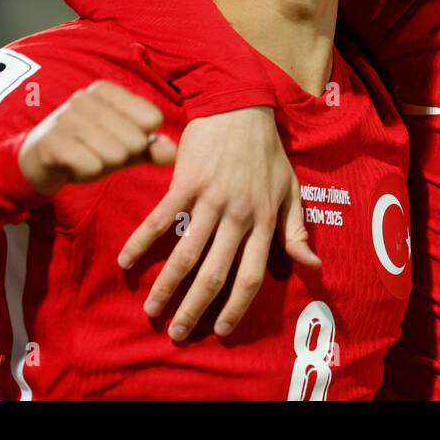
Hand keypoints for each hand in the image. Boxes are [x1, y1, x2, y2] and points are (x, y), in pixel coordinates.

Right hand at [18, 81, 176, 196]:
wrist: (37, 160)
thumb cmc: (87, 148)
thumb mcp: (124, 147)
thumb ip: (151, 148)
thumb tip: (173, 152)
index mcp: (107, 90)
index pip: (152, 118)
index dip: (142, 139)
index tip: (121, 138)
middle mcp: (85, 97)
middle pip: (135, 139)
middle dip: (123, 156)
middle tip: (101, 152)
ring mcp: (66, 118)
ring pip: (115, 153)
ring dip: (104, 165)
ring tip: (87, 157)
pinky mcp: (52, 142)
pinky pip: (91, 165)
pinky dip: (88, 172)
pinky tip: (74, 165)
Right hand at [115, 106, 319, 340]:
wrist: (240, 106)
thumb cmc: (267, 153)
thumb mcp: (290, 190)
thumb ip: (297, 232)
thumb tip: (312, 267)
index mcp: (264, 220)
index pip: (252, 274)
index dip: (237, 305)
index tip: (221, 330)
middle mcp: (238, 214)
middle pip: (215, 272)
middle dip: (195, 307)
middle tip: (177, 333)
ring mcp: (210, 198)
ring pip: (186, 252)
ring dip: (166, 285)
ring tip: (151, 309)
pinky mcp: (186, 181)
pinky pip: (160, 218)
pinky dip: (142, 242)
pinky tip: (127, 262)